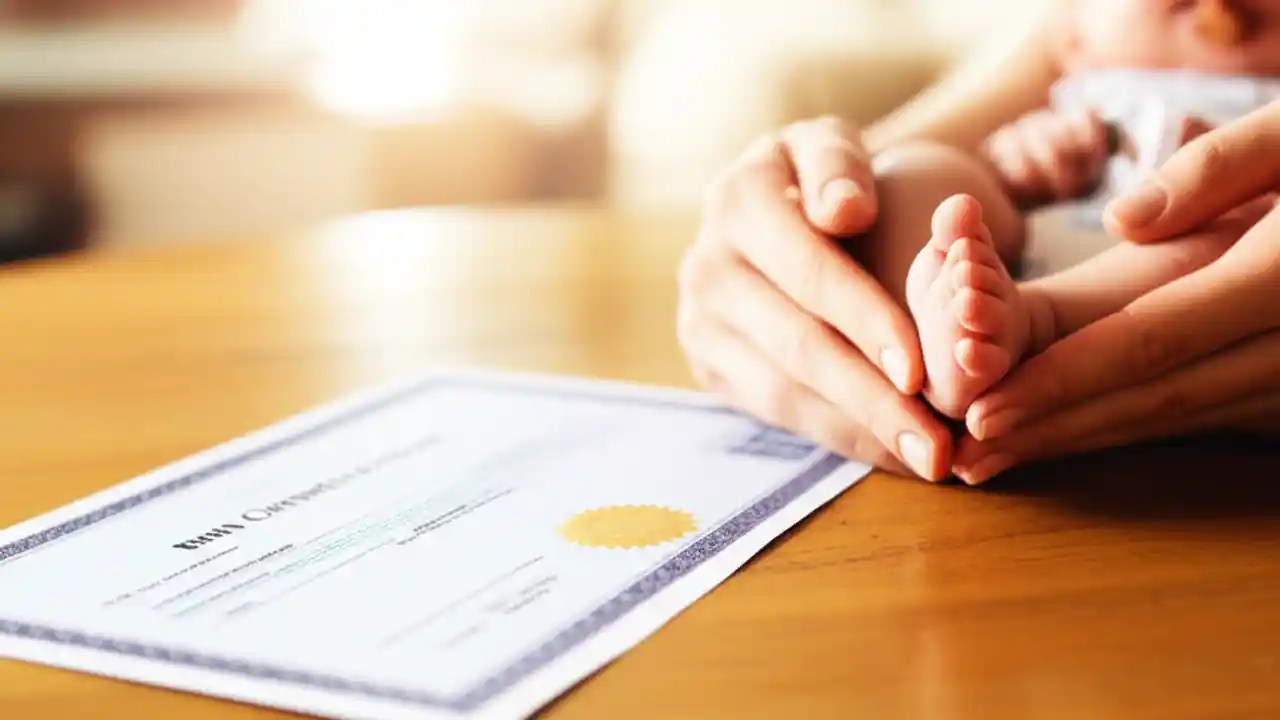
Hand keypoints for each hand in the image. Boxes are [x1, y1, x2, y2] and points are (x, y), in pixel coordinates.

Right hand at [677, 116, 951, 479]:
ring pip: (785, 391)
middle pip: (798, 344)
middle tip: (936, 447)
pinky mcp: (711, 366)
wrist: (773, 208)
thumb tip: (842, 211)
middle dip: (871, 399)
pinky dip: (842, 436)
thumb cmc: (824, 176)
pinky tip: (894, 452)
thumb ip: (839, 166)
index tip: (919, 370)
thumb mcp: (832, 144)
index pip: (809, 271)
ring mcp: (700, 323)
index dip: (865, 321)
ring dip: (861, 431)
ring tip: (929, 461)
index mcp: (737, 201)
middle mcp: (706, 266)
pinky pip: (780, 413)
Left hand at [953, 101, 1279, 483]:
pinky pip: (1205, 412)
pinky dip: (1133, 427)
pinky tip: (1075, 434)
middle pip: (1154, 398)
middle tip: (967, 455)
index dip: (1062, 382)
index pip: (1150, 342)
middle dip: (1054, 430)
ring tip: (1001, 457)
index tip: (985, 408)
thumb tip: (1125, 219)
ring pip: (1177, 417)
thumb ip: (1216, 166)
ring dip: (1084, 441)